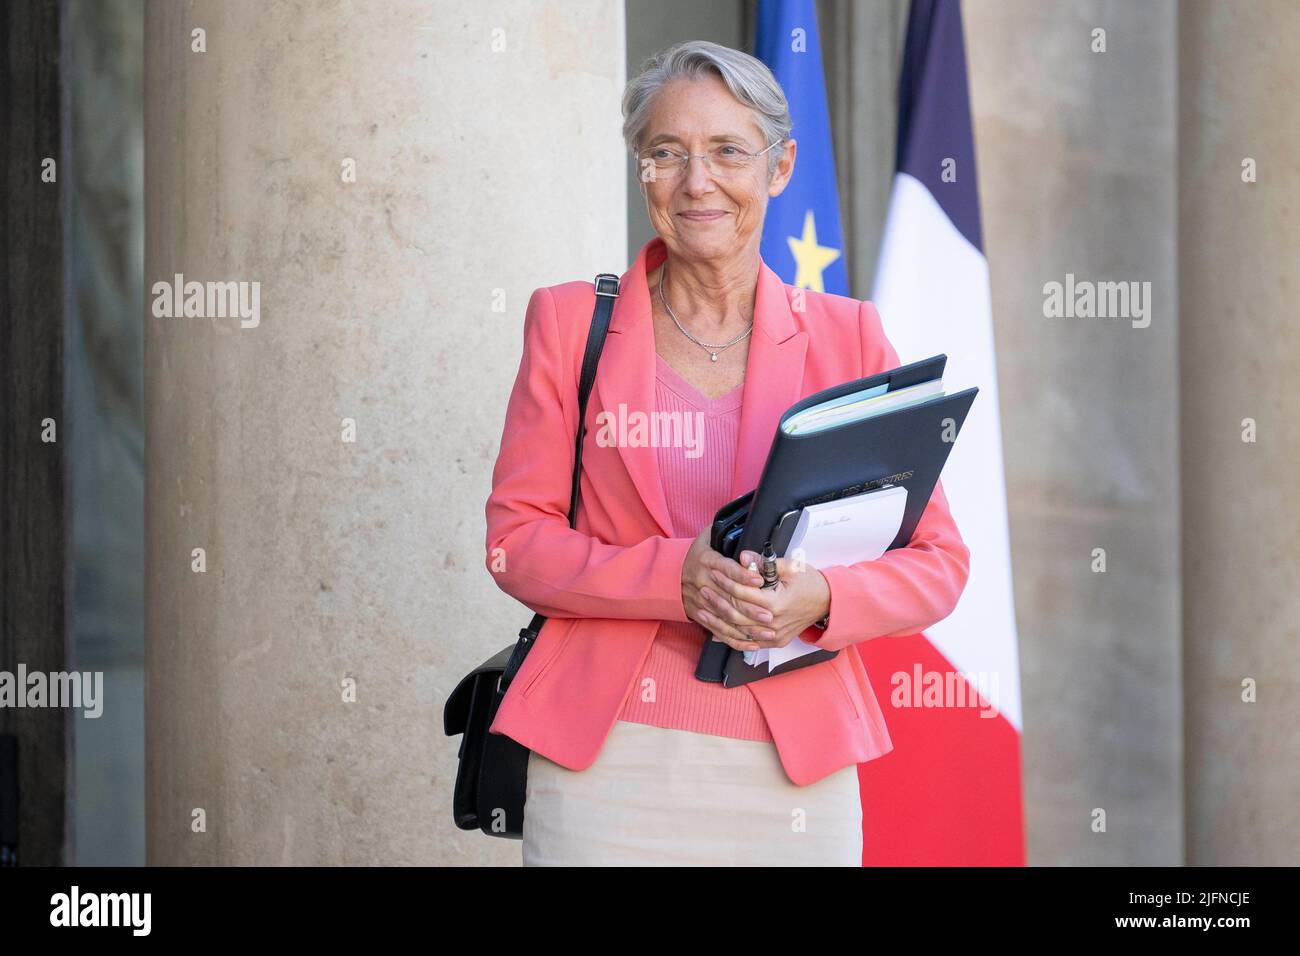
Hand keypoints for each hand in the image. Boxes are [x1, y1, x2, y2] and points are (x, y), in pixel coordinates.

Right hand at [681, 528, 773, 652]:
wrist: (667, 574)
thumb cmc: (695, 554)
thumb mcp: (707, 537)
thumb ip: (725, 530)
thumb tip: (749, 519)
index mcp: (706, 561)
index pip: (725, 568)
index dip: (742, 574)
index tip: (758, 580)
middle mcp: (702, 582)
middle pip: (727, 597)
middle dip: (749, 607)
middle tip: (769, 613)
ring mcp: (700, 600)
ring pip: (724, 616)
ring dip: (745, 626)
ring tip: (765, 630)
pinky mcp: (699, 614)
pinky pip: (718, 629)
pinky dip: (734, 638)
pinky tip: (750, 642)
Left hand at [701, 549, 830, 649]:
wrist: (829, 602)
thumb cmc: (810, 582)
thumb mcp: (791, 567)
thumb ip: (765, 563)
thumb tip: (742, 557)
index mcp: (776, 603)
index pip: (742, 593)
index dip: (726, 581)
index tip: (713, 572)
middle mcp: (773, 623)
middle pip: (737, 615)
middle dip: (717, 602)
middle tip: (702, 591)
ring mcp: (774, 635)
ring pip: (740, 632)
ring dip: (719, 622)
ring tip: (703, 611)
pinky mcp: (775, 641)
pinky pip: (749, 643)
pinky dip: (732, 638)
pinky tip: (716, 632)